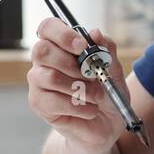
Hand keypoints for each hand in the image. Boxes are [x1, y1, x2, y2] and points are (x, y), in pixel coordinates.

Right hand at [27, 17, 126, 153]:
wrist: (107, 125)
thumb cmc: (108, 93)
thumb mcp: (114, 70)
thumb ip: (106, 51)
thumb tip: (95, 33)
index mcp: (61, 47)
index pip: (48, 28)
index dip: (62, 33)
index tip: (82, 46)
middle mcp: (45, 63)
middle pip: (42, 50)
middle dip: (71, 63)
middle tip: (92, 75)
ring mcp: (39, 84)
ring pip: (48, 77)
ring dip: (80, 88)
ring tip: (98, 96)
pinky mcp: (39, 104)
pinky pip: (53, 101)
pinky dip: (78, 106)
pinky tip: (90, 110)